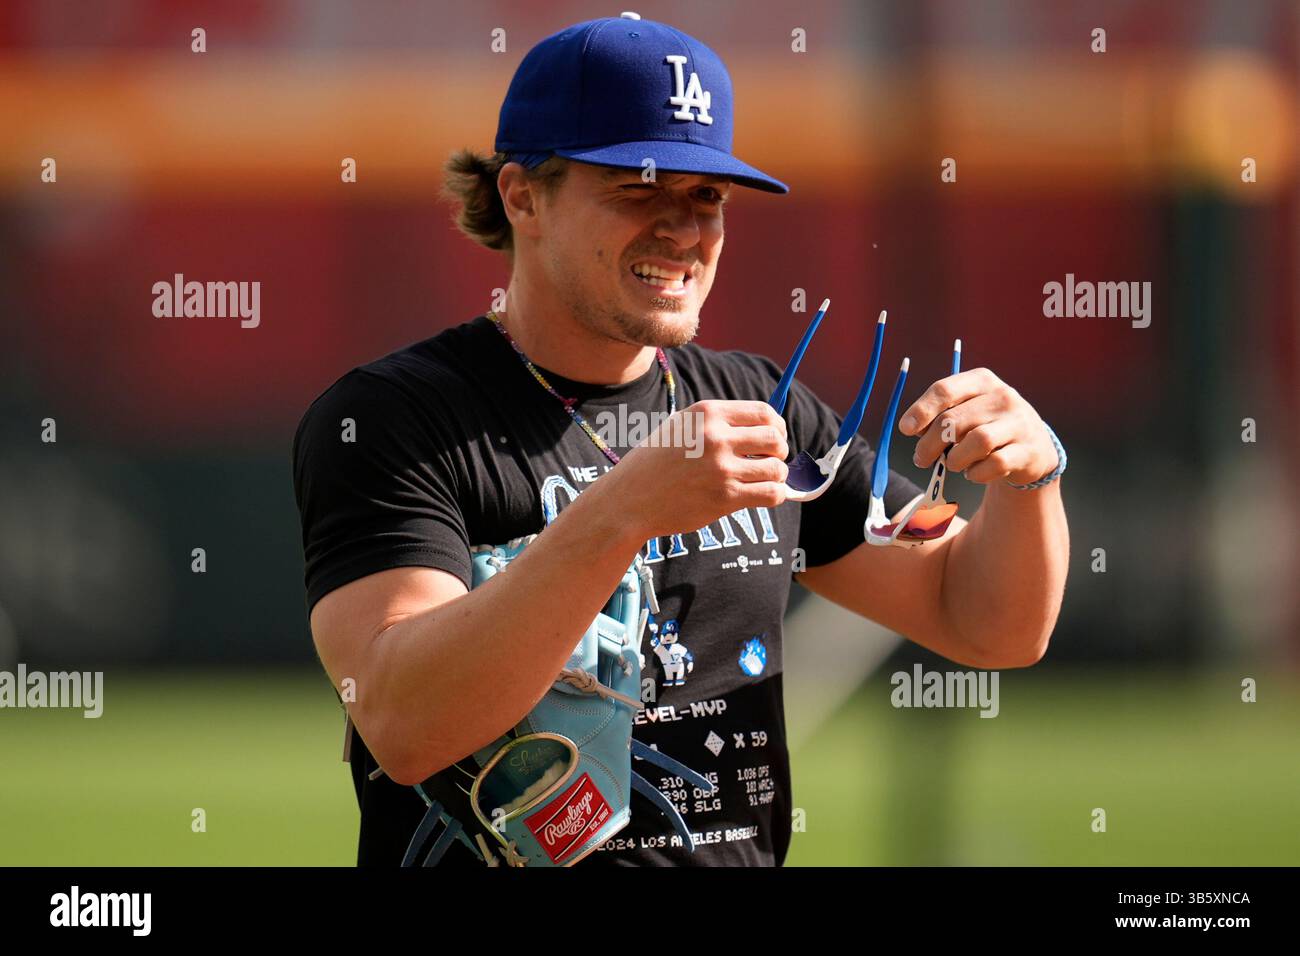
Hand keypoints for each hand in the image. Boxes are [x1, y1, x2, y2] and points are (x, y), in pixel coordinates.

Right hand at [601, 399, 788, 539]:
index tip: (775, 437)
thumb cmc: (656, 464)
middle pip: (775, 439)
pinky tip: (764, 496)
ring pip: (776, 469)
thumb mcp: (682, 427)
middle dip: (779, 451)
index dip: (777, 426)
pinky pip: (770, 494)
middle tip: (770, 461)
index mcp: (707, 413)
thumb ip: (718, 424)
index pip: (764, 413)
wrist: (629, 499)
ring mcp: (721, 469)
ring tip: (764, 481)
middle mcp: (715, 437)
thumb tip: (765, 427)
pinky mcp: (724, 498)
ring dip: (777, 476)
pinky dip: (775, 495)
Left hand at [897, 368, 1057, 485]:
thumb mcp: (966, 411)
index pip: (945, 390)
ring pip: (977, 441)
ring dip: (956, 459)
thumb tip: (913, 429)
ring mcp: (1018, 423)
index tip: (905, 429)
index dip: (921, 410)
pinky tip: (973, 473)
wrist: (1032, 446)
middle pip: (954, 420)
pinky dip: (977, 473)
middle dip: (930, 444)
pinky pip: (995, 464)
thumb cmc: (986, 426)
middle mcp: (1003, 397)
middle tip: (921, 459)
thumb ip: (940, 416)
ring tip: (954, 464)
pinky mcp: (1027, 450)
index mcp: (982, 380)